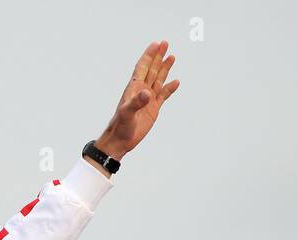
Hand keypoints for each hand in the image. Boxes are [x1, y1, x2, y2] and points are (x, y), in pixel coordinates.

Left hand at [93, 40, 179, 161]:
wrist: (121, 140)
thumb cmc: (120, 126)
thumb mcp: (127, 113)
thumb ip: (137, 102)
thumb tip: (148, 93)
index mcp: (133, 88)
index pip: (142, 67)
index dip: (148, 55)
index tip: (156, 44)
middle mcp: (141, 90)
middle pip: (151, 69)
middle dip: (158, 56)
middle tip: (165, 43)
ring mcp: (148, 99)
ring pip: (158, 79)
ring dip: (164, 68)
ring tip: (172, 56)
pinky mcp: (153, 108)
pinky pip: (163, 95)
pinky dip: (170, 88)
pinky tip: (176, 82)